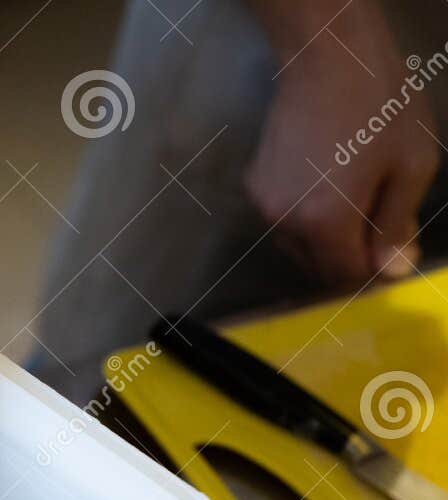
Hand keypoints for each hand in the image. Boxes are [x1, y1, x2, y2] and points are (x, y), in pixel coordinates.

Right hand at [246, 15, 438, 284]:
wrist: (328, 59)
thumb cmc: (379, 105)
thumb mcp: (411, 165)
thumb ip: (397, 225)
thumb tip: (390, 270)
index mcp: (326, 221)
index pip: (345, 274)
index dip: (372, 267)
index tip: (392, 245)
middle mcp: (285, 222)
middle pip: (317, 265)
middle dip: (348, 252)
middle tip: (377, 215)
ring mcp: (263, 205)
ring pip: (298, 245)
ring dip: (324, 236)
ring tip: (350, 194)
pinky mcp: (253, 186)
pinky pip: (283, 219)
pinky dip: (305, 215)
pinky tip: (324, 179)